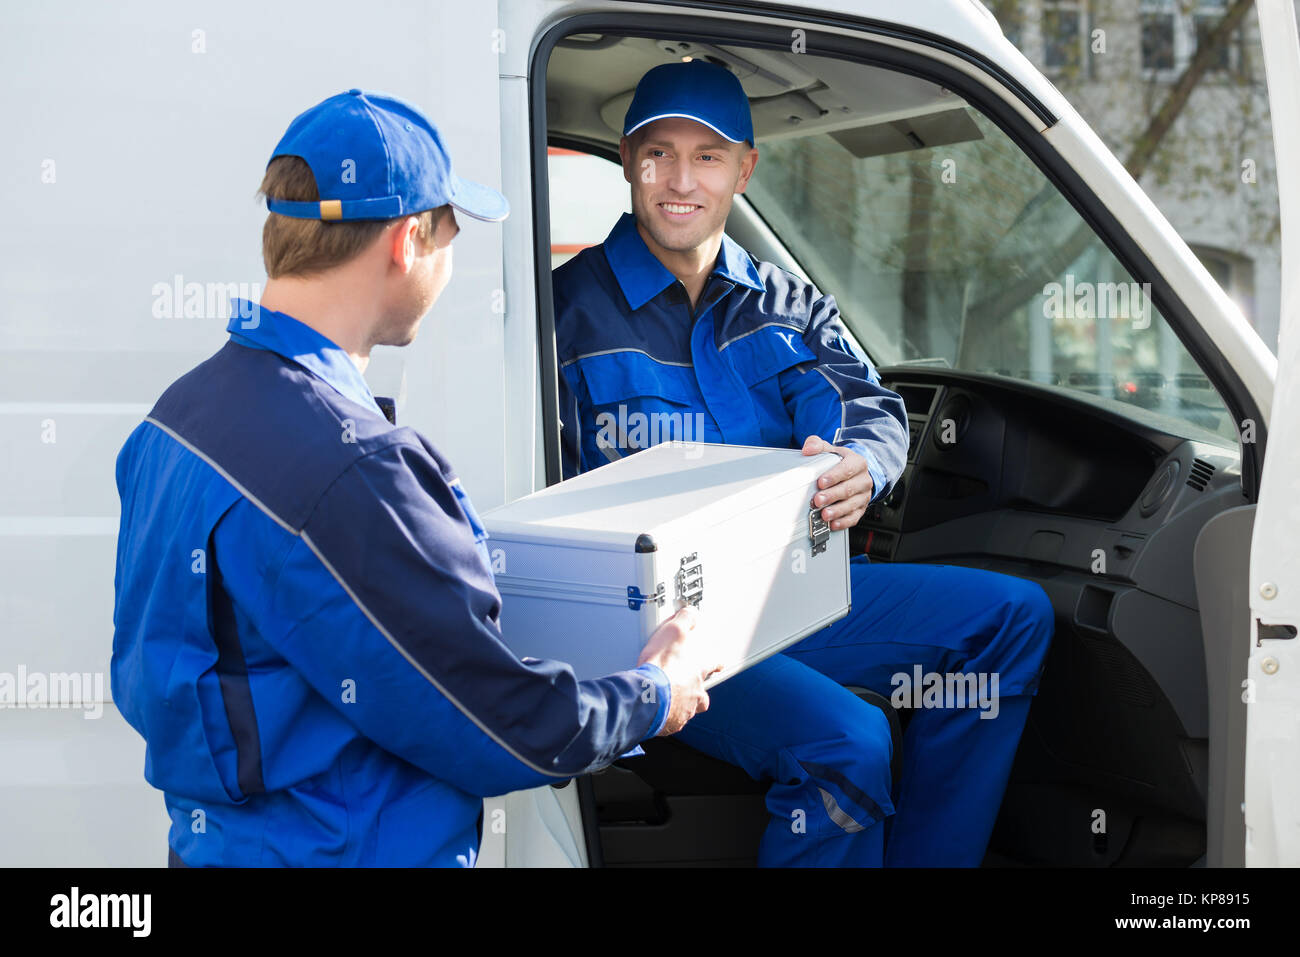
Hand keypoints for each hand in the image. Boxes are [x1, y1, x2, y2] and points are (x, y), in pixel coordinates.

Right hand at [637, 605, 720, 735]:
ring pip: (688, 708)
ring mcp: (685, 710)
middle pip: (703, 693)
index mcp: (698, 671)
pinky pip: (671, 722)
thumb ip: (685, 620)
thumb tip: (691, 613)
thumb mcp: (674, 632)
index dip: (715, 663)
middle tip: (684, 685)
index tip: (718, 664)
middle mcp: (696, 692)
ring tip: (666, 699)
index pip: (713, 665)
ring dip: (680, 703)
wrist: (646, 696)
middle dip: (696, 689)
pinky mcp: (670, 724)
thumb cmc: (660, 667)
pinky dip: (666, 717)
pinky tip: (656, 712)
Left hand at [801, 435, 873, 530]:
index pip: (847, 469)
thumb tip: (808, 449)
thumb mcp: (832, 450)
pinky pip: (854, 517)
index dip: (834, 476)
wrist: (857, 472)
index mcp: (858, 463)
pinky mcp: (861, 508)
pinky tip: (833, 524)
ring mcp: (863, 496)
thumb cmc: (842, 462)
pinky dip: (843, 522)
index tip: (821, 482)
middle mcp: (863, 480)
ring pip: (852, 505)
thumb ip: (818, 445)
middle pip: (848, 489)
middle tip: (818, 500)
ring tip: (824, 514)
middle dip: (832, 496)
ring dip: (837, 511)